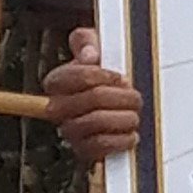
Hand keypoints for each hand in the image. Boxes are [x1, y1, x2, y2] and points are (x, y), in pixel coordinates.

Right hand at [44, 26, 142, 161]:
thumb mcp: (96, 46)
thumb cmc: (105, 71)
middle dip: (122, 96)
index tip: (122, 78)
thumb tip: (89, 54)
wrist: (116, 104)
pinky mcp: (83, 151)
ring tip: (134, 115)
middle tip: (135, 97)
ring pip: (97, 122)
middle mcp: (57, 107)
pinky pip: (100, 146)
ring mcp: (70, 131)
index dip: (105, 76)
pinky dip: (121, 140)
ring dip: (125, 117)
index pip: (79, 76)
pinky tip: (131, 134)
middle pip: (94, 98)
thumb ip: (87, 41)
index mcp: (57, 81)